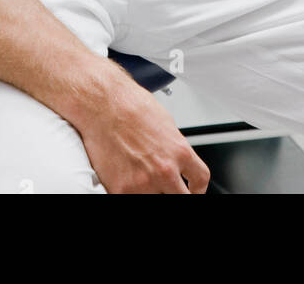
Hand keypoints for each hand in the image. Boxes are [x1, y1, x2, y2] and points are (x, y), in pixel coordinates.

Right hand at [77, 66, 210, 194]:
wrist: (103, 104)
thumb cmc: (129, 105)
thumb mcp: (163, 123)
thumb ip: (172, 147)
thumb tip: (175, 160)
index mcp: (178, 150)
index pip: (200, 179)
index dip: (198, 189)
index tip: (194, 191)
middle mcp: (164, 170)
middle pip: (182, 198)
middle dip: (178, 194)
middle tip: (170, 189)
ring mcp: (143, 184)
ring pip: (156, 200)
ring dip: (153, 192)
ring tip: (142, 177)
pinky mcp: (121, 190)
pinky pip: (131, 199)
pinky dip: (130, 192)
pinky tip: (126, 180)